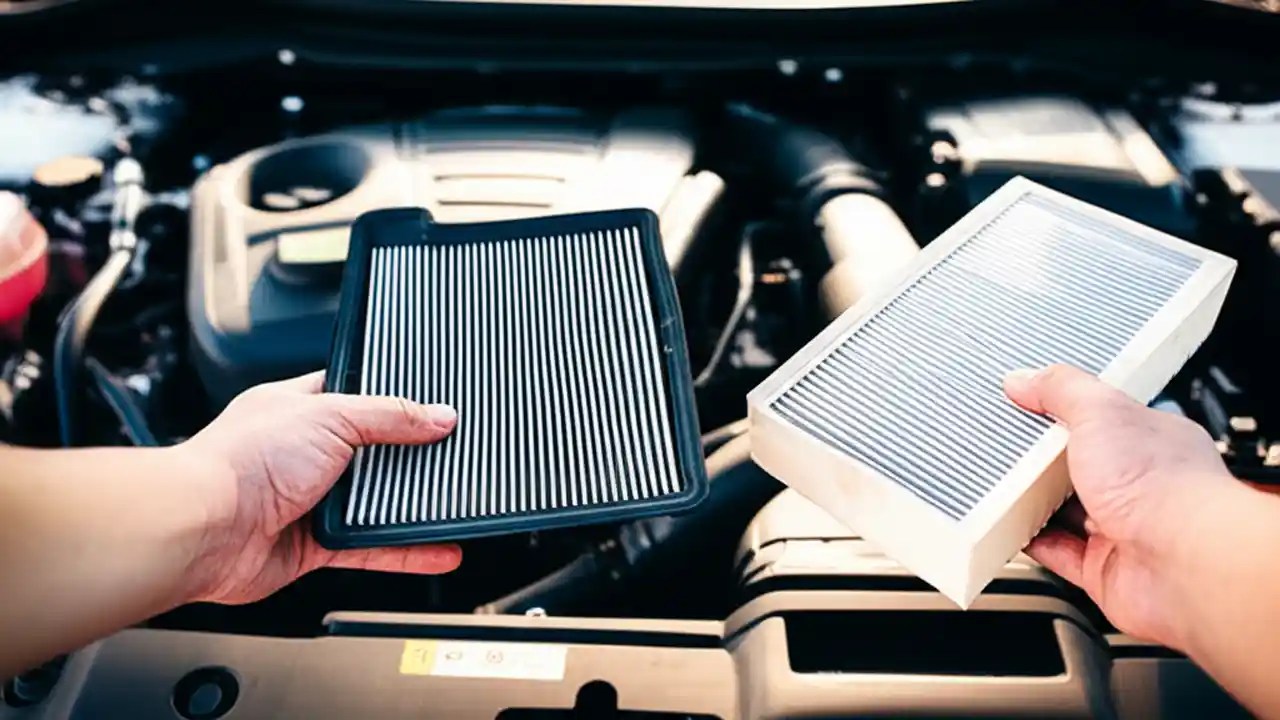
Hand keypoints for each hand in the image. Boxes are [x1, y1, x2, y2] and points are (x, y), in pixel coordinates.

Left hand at [179, 372, 462, 604]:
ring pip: (373, 504)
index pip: (356, 394)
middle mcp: (302, 452)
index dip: (392, 399)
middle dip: (406, 458)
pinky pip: (369, 548)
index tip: (432, 406)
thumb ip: (390, 415)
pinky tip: (435, 550)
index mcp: (297, 407)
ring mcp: (308, 500)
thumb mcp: (329, 416)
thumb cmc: (240, 462)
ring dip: (408, 508)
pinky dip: (403, 552)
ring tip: (451, 504)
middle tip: (448, 457)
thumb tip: (438, 415)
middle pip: (371, 453)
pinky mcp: (312, 545)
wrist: (203, 529)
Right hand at [1004, 364, 1236, 651]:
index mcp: (1151, 439)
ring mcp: (1125, 528)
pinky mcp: (1106, 569)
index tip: (1027, 405)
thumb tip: (1025, 379)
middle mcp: (1142, 485)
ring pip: (1068, 512)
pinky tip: (1015, 529)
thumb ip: (1062, 390)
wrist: (1185, 562)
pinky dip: (1035, 542)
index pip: (1101, 417)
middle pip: (1079, 467)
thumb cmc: (1166, 487)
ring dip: (1037, 503)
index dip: (1064, 410)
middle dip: (1044, 462)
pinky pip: (1060, 552)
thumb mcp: (1102, 412)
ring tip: (1004, 488)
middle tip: (1011, 450)